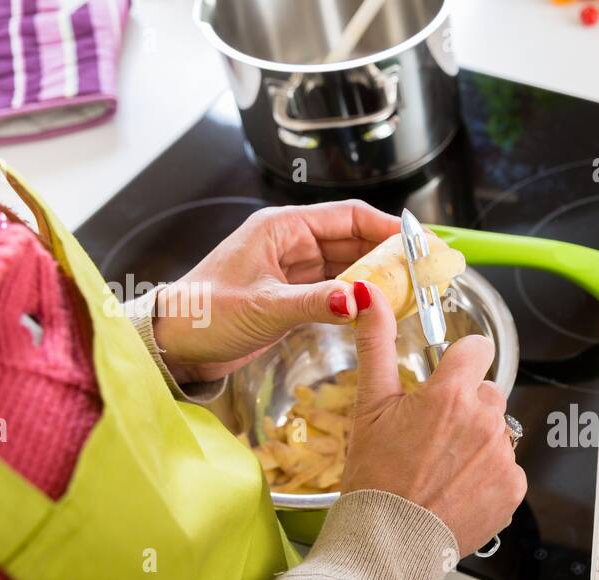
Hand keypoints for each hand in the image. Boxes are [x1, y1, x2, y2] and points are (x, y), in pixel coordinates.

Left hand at [152, 200, 399, 382]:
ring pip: (349, 266)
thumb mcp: (265, 308)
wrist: (173, 345)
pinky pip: (338, 290)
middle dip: (390, 255)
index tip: (420, 241)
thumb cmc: (204, 315)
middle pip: (355, 240)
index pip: (348, 216)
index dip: (388, 226)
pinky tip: (381, 310)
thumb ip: (317, 303)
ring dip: (378, 279)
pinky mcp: (294, 296)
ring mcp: (294, 270)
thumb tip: (362, 300)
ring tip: (412, 292)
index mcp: (282, 228)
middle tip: (425, 272)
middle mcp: (291, 243)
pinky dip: (359, 299)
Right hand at [341, 283, 526, 555]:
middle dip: (464, 409)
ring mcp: (503, 456)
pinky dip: (486, 477)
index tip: (448, 378)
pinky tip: (457, 490)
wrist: (389, 542)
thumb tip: (366, 294)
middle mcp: (486, 420)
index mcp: (453, 394)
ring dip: (476, 444)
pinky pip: (507, 469)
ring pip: (496, 433)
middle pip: (486, 395)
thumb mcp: (370, 405)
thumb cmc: (375, 478)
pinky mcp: (513, 488)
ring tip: (440, 469)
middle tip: (430, 439)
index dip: (461, 362)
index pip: (477, 350)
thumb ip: (375, 343)